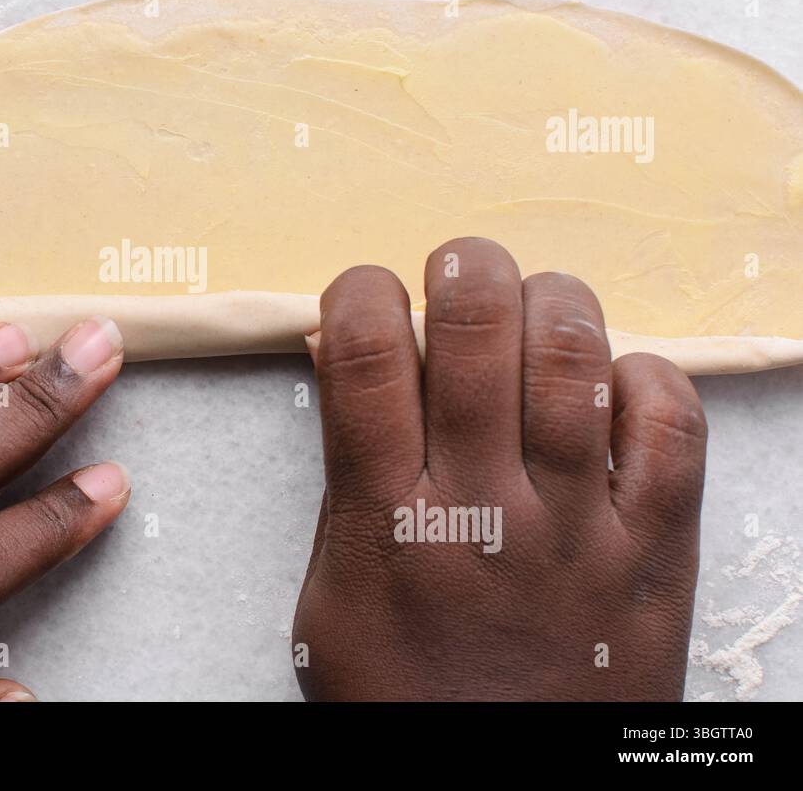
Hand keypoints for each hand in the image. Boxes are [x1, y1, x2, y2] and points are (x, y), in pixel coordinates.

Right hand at [295, 238, 706, 699]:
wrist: (500, 787)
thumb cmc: (402, 693)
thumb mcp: (332, 594)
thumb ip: (340, 478)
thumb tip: (343, 358)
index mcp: (387, 519)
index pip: (369, 357)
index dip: (365, 293)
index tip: (371, 295)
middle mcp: (483, 508)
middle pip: (480, 331)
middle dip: (465, 267)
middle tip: (460, 269)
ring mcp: (578, 527)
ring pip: (575, 360)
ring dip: (552, 301)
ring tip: (535, 307)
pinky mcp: (655, 551)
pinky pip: (673, 430)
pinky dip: (648, 378)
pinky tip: (615, 381)